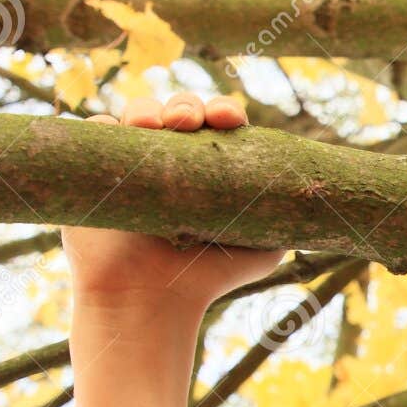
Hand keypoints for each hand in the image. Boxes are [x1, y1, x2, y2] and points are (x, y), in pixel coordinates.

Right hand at [61, 92, 288, 312]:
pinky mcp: (95, 173)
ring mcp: (132, 164)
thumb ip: (285, 215)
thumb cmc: (211, 277)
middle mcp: (171, 160)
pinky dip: (106, 124)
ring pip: (136, 113)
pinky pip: (95, 132)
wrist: (152, 300)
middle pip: (178, 109)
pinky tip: (120, 130)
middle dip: (186, 105)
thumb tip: (312, 189)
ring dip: (147, 108)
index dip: (223, 111)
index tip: (231, 119)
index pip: (217, 122)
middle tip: (188, 122)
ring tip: (155, 124)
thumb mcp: (265, 247)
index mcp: (209, 167)